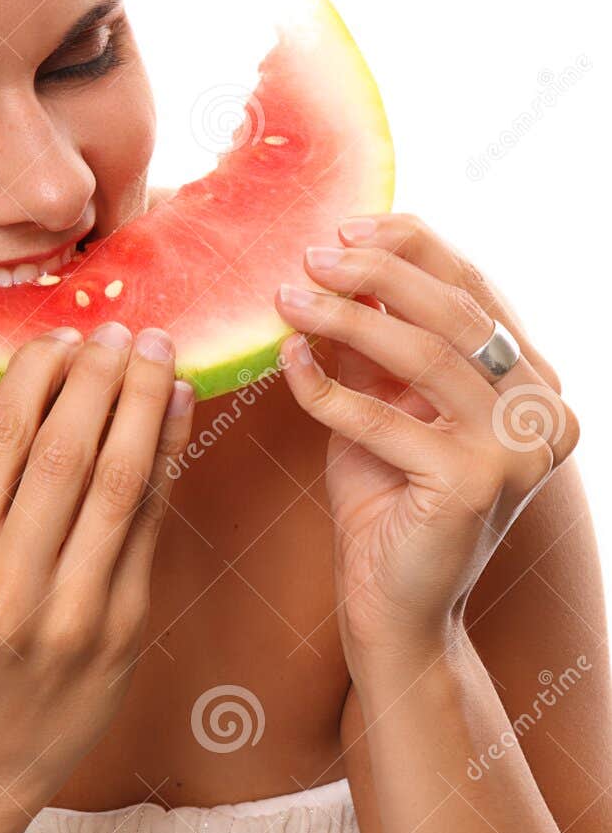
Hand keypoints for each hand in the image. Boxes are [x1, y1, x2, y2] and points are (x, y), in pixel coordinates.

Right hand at [0, 324, 193, 822]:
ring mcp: (76, 613)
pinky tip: (177, 414)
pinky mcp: (124, 631)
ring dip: (145, 405)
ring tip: (156, 351)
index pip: (4, 441)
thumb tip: (43, 392)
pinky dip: (169, 461)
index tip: (61, 336)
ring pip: (122, 483)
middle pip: (69, 452)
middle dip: (101, 377)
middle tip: (121, 327)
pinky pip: (152, 528)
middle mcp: (15, 585)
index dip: (39, 376)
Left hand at [274, 212, 578, 672]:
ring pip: (424, 356)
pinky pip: (386, 418)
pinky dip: (328, 387)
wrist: (393, 607)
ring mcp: (518, 451)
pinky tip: (287, 360)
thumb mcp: (384, 402)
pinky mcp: (475, 484)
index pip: (476, 294)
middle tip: (310, 254)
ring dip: (345, 318)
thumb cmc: (385, 500)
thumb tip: (337, 258)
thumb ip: (378, 343)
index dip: (413, 249)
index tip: (346, 224)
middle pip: (456, 315)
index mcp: (534, 385)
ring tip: (287, 297)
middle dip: (377, 272)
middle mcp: (544, 414)